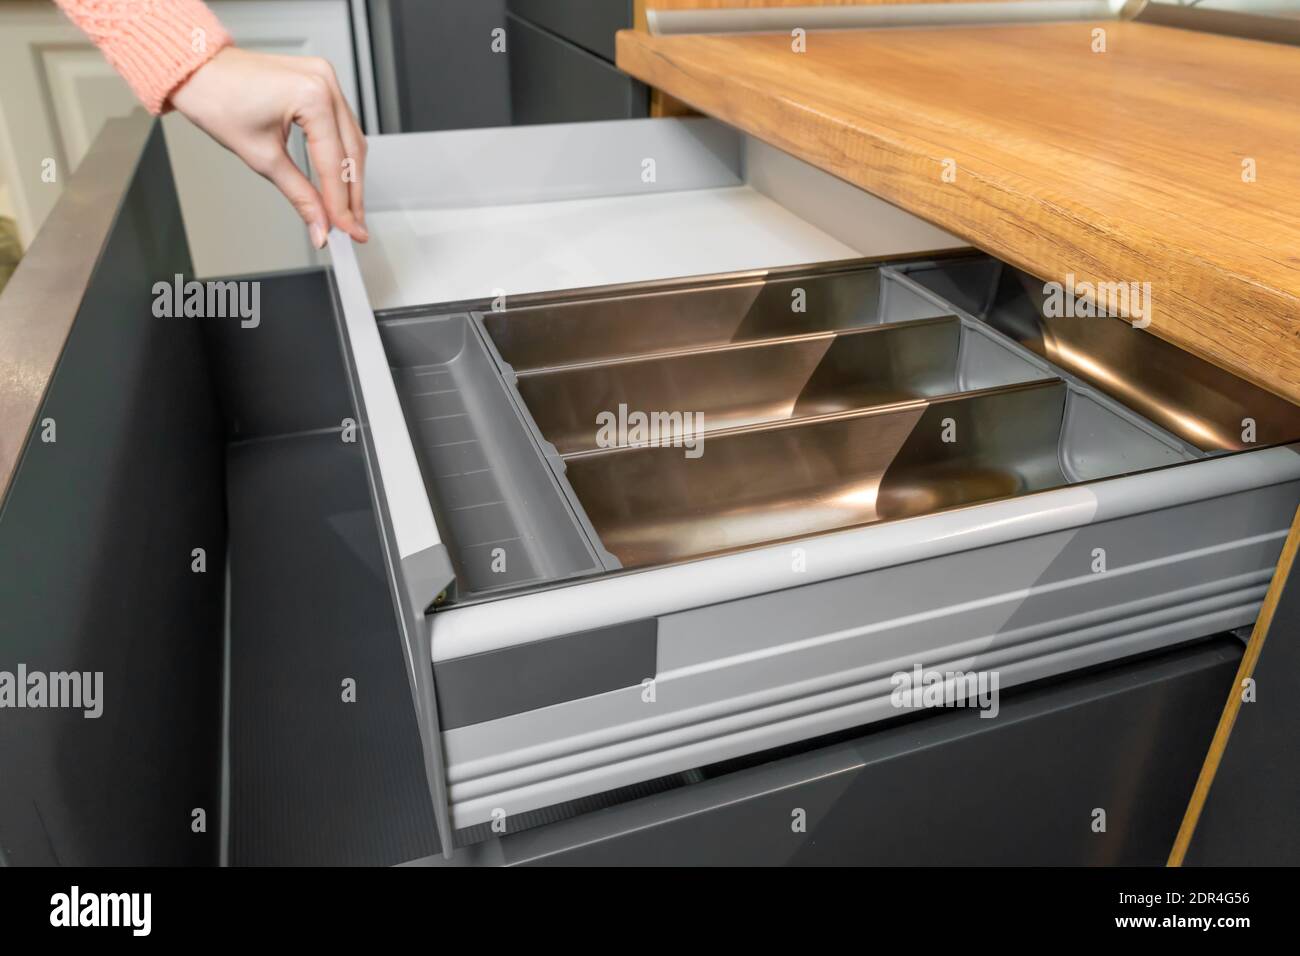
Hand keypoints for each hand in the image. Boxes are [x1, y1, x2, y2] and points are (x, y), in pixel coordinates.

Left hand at [171, 47, 367, 247]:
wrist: (198, 72)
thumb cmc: (216, 99)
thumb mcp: (262, 157)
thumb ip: (299, 195)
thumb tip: (319, 225)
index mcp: (312, 96)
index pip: (334, 164)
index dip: (341, 205)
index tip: (347, 232)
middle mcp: (325, 83)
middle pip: (352, 153)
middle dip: (353, 195)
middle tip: (353, 228)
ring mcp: (325, 79)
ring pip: (353, 140)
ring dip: (351, 177)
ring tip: (348, 210)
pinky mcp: (321, 82)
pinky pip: (342, 125)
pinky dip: (342, 154)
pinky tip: (341, 177)